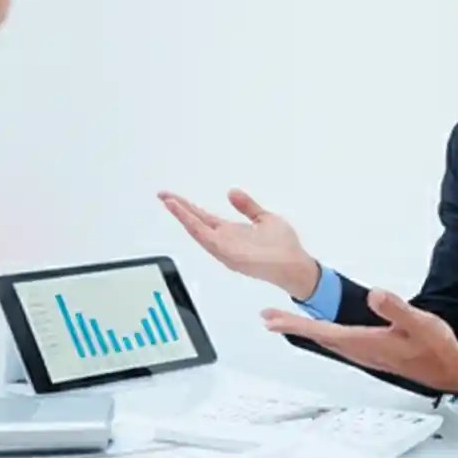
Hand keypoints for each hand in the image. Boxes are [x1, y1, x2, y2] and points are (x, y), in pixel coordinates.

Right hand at [159, 189, 319, 299]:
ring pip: (197, 230)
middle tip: (162, 195)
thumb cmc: (284, 248)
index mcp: (231, 233)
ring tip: (168, 201)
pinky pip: (207, 238)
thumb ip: (247, 206)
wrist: (295, 265)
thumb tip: (232, 192)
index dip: (187, 207)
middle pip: (195, 223)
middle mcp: (224, 242)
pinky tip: (186, 216)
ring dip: (182, 215)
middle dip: (178, 209)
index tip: (173, 197)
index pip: (203, 218)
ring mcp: (225, 249)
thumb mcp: (264, 218)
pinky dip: (194, 226)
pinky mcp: (228, 254)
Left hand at [261, 288, 457, 393]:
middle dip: (291, 326)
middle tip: (267, 318)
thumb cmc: (437, 349)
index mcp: (367, 342)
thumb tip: (375, 295)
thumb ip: (397, 309)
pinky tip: (320, 330)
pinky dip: (321, 333)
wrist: (450, 370)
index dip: (296, 323)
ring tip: (284, 322)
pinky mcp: (372, 352)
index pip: (323, 330)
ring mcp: (365, 354)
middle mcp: (361, 351)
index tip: (273, 318)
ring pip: (326, 340)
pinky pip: (338, 342)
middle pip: (318, 336)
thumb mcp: (421, 324)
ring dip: (303, 330)